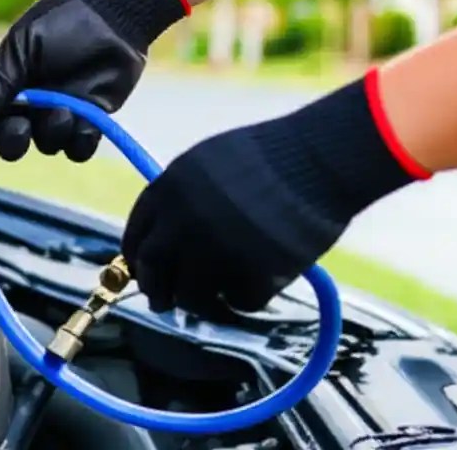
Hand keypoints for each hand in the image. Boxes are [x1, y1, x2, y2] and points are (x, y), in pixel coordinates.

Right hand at [0, 0, 188, 160]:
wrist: (115, 14)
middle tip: (20, 123)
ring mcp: (54, 115)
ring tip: (66, 105)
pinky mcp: (87, 123)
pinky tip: (85, 113)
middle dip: (8, 138)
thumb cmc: (62, 22)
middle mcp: (22, 103)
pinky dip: (79, 137)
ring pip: (41, 147)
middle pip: (1, 142)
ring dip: (50, 131)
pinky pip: (75, 150)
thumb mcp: (19, 50)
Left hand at [122, 71, 427, 313]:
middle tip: (165, 303)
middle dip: (157, 291)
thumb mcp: (207, 163)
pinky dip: (247, 297)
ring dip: (202, 303)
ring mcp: (215, 251)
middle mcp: (182, 223)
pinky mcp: (252, 275)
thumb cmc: (270, 155)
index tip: (145, 273)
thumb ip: (180, 198)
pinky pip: (239, 302)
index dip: (138, 260)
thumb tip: (162, 237)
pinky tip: (261, 281)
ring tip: (217, 299)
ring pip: (192, 297)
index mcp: (168, 190)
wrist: (320, 157)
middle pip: (153, 271)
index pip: (136, 237)